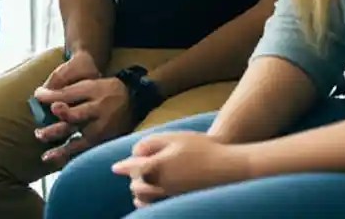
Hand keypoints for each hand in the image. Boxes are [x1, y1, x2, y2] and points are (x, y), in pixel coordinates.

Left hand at [34, 75, 135, 167]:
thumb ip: (65, 90)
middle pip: (74, 118)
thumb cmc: (104, 90)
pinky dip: (73, 159)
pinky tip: (59, 163)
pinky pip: (87, 152)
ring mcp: (102, 129)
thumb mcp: (88, 83)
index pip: (69, 95)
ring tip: (46, 156)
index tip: (41, 99)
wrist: (133, 101)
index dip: (54, 100)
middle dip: (56, 128)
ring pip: (79, 142)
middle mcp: (98, 111)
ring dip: (61, 149)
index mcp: (93, 92)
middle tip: (38, 133)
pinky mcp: (104, 142)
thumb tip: (38, 95)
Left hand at [112, 132, 252, 207]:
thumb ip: (149, 143)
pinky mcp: (179, 203)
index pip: (131, 169)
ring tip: (141, 184)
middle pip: (135, 187)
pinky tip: (152, 197)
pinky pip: (157, 207)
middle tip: (133, 172)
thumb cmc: (201, 148)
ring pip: (144, 200)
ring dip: (139, 192)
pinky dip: (149, 203)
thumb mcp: (173, 137)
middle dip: (133, 179)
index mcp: (155, 167)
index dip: (122, 167)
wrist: (228, 168)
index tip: (116, 168)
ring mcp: (170, 197)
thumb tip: (134, 153)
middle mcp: (160, 186)